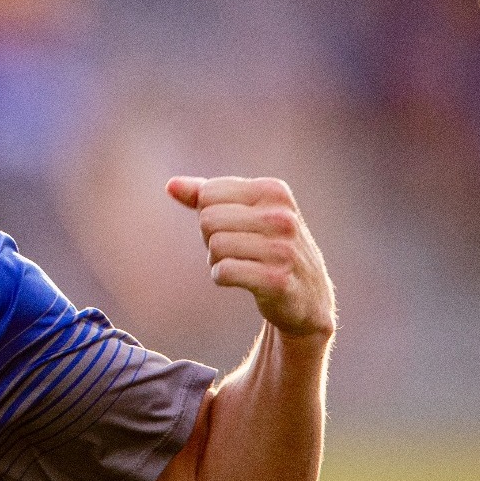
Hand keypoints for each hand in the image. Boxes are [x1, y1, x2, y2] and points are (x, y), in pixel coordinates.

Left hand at [167, 176, 334, 340]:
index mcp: (274, 191)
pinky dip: (222, 277)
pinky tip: (241, 279)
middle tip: (236, 249)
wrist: (308, 295)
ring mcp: (282, 249)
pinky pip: (224, 271)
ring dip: (217, 259)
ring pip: (215, 245)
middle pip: (208, 219)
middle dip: (211, 238)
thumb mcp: (243, 212)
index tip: (233, 226)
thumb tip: (171, 185)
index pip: (208, 193)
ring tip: (242, 263)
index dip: (209, 213)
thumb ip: (205, 195)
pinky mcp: (276, 280)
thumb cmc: (265, 246)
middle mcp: (281, 216)